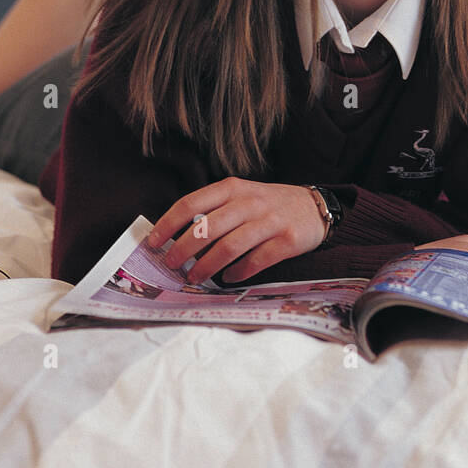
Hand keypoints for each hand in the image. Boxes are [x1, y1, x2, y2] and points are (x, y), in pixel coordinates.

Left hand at [145, 178, 326, 284]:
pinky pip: (256, 261)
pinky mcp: (286, 240)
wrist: (315, 206)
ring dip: (207, 266)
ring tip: (194, 278)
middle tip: (171, 265)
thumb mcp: (241, 196)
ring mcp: (269, 221)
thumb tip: (178, 236)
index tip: (153, 242)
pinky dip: (238, 273)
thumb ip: (214, 210)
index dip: (169, 224)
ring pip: (229, 246)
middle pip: (207, 227)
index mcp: (232, 188)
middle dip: (183, 250)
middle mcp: (249, 202)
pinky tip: (229, 278)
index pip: (191, 203)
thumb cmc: (269, 204)